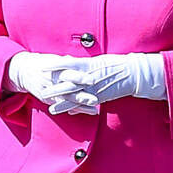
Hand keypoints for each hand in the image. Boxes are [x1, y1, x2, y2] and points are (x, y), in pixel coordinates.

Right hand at [5, 52, 93, 105]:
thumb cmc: (44, 63)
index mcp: (55, 70)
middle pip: (69, 90)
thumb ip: (68, 62)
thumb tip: (80, 61)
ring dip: (80, 106)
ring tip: (94, 110)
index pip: (69, 74)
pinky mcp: (49, 100)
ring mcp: (51, 93)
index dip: (80, 77)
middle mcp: (53, 82)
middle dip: (82, 96)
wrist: (24, 71)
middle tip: (95, 100)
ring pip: (67, 100)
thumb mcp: (54, 59)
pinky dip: (75, 110)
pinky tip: (86, 112)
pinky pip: (63, 106)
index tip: (91, 80)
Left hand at [45, 53, 165, 114]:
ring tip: (48, 104)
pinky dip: (75, 107)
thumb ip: (86, 63)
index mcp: (87, 64)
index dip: (53, 67)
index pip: (66, 64)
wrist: (132, 73)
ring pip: (72, 94)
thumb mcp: (100, 60)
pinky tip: (67, 112)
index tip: (42, 68)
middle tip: (39, 89)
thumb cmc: (118, 64)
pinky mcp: (98, 95)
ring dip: (59, 100)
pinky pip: (84, 102)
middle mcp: (87, 76)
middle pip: (65, 81)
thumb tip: (73, 61)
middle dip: (52, 86)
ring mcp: (92, 87)